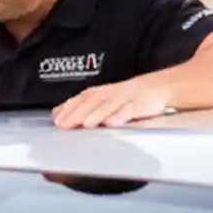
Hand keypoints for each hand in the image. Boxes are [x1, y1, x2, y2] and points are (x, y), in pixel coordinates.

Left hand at [52, 78, 171, 129]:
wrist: (156, 87)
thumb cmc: (126, 96)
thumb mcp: (101, 98)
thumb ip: (80, 105)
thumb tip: (56, 112)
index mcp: (100, 92)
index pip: (81, 99)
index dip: (69, 109)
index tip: (57, 120)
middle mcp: (110, 94)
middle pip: (92, 103)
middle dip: (78, 114)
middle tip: (66, 125)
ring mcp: (125, 98)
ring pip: (108, 105)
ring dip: (96, 115)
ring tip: (86, 124)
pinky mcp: (140, 105)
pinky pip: (129, 110)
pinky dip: (120, 116)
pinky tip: (112, 123)